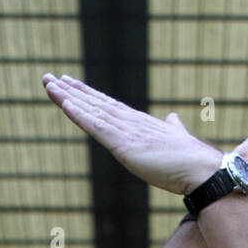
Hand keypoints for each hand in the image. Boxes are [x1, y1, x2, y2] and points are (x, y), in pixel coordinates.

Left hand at [42, 73, 220, 193]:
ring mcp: (126, 133)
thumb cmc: (189, 159)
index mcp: (138, 123)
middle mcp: (129, 122)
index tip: (69, 83)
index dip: (86, 94)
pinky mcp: (125, 146)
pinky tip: (65, 105)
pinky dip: (80, 115)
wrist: (200, 169)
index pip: (106, 105)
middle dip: (69, 91)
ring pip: (91, 111)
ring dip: (67, 98)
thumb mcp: (175, 138)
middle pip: (94, 103)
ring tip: (49, 85)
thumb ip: (171, 127)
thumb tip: (172, 118)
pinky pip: (96, 127)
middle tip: (47, 78)